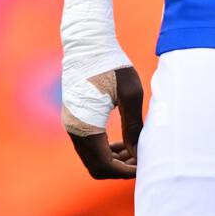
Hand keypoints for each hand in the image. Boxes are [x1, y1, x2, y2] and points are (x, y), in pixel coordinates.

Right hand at [66, 64, 143, 179]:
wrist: (88, 44)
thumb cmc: (112, 64)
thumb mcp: (130, 94)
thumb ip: (134, 126)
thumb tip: (139, 153)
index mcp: (85, 125)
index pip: (103, 164)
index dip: (125, 171)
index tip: (144, 165)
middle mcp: (73, 128)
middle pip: (95, 166)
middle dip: (119, 168)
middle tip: (141, 160)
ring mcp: (71, 123)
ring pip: (91, 156)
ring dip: (112, 160)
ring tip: (136, 151)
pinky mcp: (74, 117)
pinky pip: (88, 144)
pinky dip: (105, 149)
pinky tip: (124, 142)